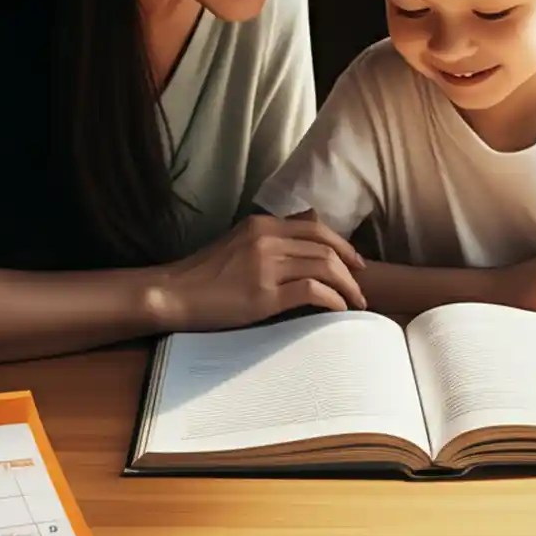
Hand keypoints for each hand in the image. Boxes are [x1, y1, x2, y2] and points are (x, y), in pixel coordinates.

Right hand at [146, 213, 366, 331]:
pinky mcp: (265, 294)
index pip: (315, 227)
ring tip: (354, 303)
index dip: (342, 244)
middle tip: (361, 285)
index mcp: (262, 224)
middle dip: (351, 267)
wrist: (173, 294)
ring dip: (347, 287)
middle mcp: (268, 239)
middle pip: (326, 246)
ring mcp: (267, 266)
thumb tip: (306, 239)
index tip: (355, 262)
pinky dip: (333, 300)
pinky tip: (337, 310)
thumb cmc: (204, 276)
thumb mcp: (238, 243)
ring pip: (325, 267)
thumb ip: (270, 239)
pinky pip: (313, 291)